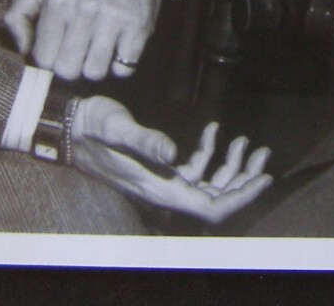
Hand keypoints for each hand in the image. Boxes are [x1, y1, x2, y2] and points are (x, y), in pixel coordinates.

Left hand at [4, 0, 176, 80]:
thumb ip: (19, 15)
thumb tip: (21, 50)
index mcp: (58, 2)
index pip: (44, 59)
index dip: (50, 61)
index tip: (58, 52)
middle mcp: (84, 10)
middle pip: (68, 70)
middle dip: (72, 67)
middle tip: (79, 53)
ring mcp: (113, 19)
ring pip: (95, 72)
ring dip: (96, 66)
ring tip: (98, 49)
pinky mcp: (139, 26)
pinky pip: (124, 69)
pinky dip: (122, 63)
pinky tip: (120, 46)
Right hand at [67, 99, 272, 223]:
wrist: (69, 126)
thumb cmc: (93, 126)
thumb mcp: (119, 128)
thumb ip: (146, 141)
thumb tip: (173, 154)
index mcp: (160, 189)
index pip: (211, 208)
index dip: (241, 198)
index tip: (264, 179)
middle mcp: (164, 191)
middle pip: (215, 198)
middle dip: (243, 180)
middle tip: (264, 154)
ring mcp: (162, 181)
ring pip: (207, 184)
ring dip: (230, 166)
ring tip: (248, 141)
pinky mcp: (158, 169)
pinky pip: (192, 170)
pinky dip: (208, 153)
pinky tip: (214, 130)